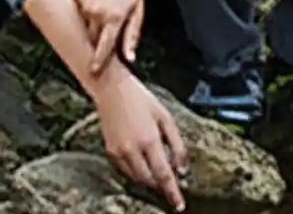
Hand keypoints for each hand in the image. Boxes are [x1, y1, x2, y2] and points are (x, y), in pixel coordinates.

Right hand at [72, 0, 144, 73]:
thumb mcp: (137, 10)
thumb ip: (132, 35)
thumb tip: (129, 58)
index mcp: (115, 18)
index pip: (104, 47)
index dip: (98, 62)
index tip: (93, 72)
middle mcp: (97, 12)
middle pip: (90, 38)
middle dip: (93, 42)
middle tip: (97, 42)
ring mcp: (84, 3)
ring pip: (81, 25)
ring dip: (87, 26)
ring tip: (98, 14)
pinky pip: (75, 10)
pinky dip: (81, 11)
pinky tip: (92, 1)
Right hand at [96, 71, 188, 211]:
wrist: (112, 90)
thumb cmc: (142, 100)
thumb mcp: (166, 118)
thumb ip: (177, 144)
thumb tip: (182, 169)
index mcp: (150, 140)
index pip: (164, 174)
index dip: (172, 192)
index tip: (179, 205)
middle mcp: (133, 150)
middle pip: (150, 180)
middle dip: (161, 184)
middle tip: (170, 181)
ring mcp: (119, 152)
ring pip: (137, 178)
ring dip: (149, 178)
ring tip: (157, 167)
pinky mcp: (110, 151)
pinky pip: (126, 170)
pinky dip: (136, 171)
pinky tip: (142, 160)